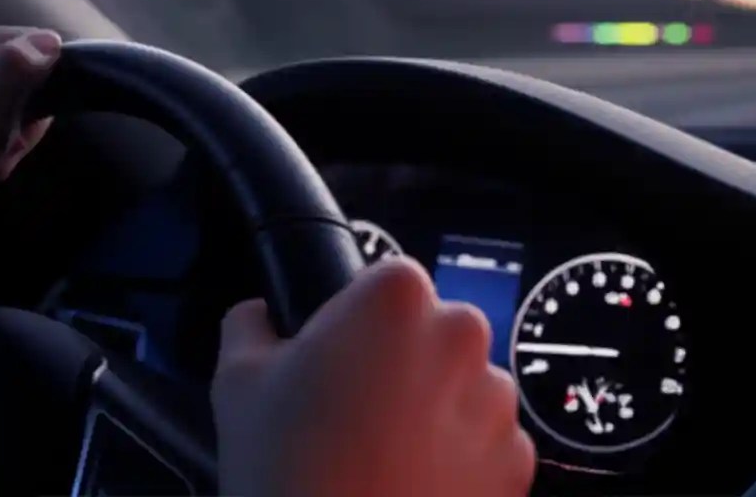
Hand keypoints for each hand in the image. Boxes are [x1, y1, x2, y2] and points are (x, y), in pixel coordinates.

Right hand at [211, 259, 535, 496]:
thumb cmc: (288, 468)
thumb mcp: (236, 379)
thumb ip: (250, 324)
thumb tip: (258, 314)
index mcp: (397, 297)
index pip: (386, 279)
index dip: (356, 318)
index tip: (335, 359)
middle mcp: (461, 335)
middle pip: (431, 329)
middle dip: (400, 360)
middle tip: (351, 411)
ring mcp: (497, 401)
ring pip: (461, 385)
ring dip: (431, 406)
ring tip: (380, 455)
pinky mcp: (519, 461)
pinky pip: (484, 441)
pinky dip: (457, 457)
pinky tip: (409, 482)